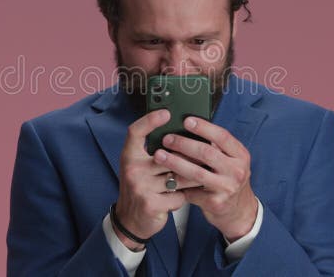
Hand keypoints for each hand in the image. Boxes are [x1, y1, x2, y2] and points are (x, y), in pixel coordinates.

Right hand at [113, 109, 201, 249]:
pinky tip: (179, 198)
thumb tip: (184, 137)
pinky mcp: (151, 204)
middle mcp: (132, 169)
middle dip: (189, 158)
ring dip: (190, 179)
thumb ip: (155, 153)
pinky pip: (178, 195)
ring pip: (178, 176)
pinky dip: (183, 197)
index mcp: (129, 156)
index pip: (135, 131)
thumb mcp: (141, 167)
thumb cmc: (141, 188)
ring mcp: (141, 187)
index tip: (166, 113)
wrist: (130, 220)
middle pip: (168, 155)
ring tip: (198, 178)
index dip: (150, 120)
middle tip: (203, 157)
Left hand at [152, 117, 256, 241]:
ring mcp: (227, 188)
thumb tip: (188, 127)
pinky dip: (178, 183)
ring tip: (160, 156)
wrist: (238, 211)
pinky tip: (165, 177)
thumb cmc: (229, 179)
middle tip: (167, 139)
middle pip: (206, 153)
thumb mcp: (230, 161)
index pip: (222, 136)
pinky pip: (192, 190)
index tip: (186, 120)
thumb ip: (215, 147)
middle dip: (183, 144)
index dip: (203, 127)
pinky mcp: (215, 203)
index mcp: (240, 155)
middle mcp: (236, 171)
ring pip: (196, 173)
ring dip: (175, 163)